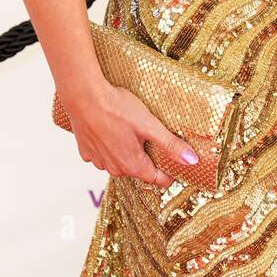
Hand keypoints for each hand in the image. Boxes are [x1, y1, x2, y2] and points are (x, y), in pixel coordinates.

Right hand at [61, 79, 198, 188]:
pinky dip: (111, 144)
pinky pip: (105, 153)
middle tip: (153, 133)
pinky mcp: (87, 151)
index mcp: (132, 165)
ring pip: (121, 161)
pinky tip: (113, 128)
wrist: (84, 96)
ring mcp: (98, 161)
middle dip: (149, 156)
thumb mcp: (149, 125)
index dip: (171, 170)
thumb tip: (191, 161)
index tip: (176, 157)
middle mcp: (114, 169)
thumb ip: (170, 144)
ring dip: (129, 150)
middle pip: (140, 169)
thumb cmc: (116, 108)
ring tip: (131, 127)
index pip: (159, 179)